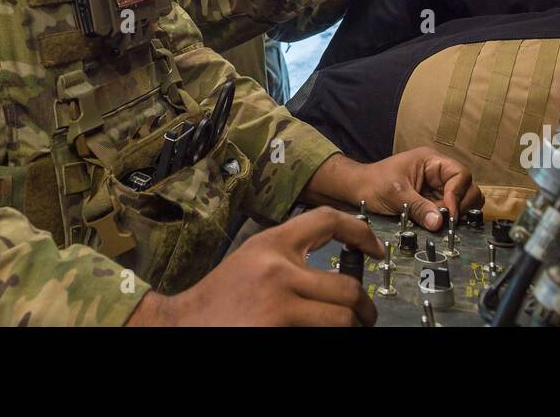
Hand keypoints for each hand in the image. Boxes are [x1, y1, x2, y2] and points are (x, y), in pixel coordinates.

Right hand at [126, 207, 382, 325]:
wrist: (183, 325)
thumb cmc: (219, 297)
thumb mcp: (252, 261)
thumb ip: (287, 258)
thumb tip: (334, 273)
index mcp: (271, 243)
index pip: (327, 221)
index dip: (360, 232)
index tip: (377, 250)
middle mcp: (278, 269)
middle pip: (347, 286)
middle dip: (364, 307)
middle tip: (366, 317)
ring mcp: (279, 304)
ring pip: (342, 318)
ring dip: (352, 327)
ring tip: (351, 330)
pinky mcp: (278, 330)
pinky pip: (321, 336)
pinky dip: (330, 338)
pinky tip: (322, 338)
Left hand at [303, 151, 483, 231]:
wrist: (356, 190)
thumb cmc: (373, 184)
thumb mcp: (396, 195)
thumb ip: (419, 207)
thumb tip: (439, 223)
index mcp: (431, 161)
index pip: (460, 174)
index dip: (459, 193)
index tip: (449, 211)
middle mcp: (438, 173)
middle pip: (467, 187)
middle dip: (461, 205)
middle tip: (448, 220)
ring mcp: (436, 188)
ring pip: (462, 201)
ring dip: (455, 213)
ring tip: (442, 223)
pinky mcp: (432, 202)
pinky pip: (448, 211)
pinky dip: (447, 219)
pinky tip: (437, 226)